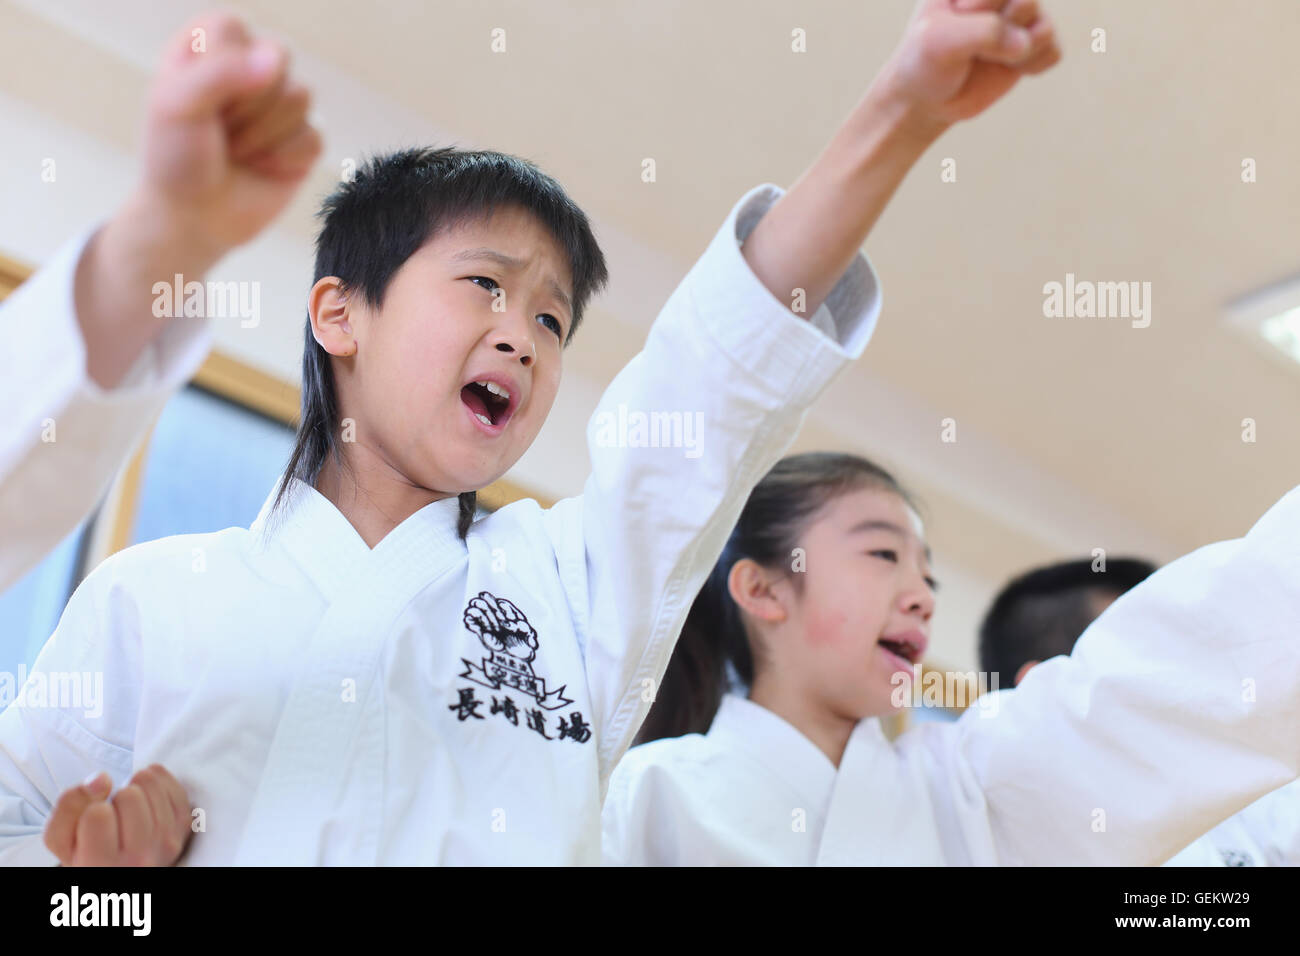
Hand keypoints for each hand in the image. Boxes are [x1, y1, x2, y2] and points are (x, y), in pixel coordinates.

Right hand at [44, 766, 192, 866]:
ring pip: (151, 784)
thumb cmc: (86, 850)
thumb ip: (69, 806)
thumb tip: (102, 778)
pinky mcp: (184, 827)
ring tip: (129, 806)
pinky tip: (146, 796)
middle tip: (113, 814)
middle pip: (129, 796)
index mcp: (102, 865)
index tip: (94, 822)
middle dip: (116, 798)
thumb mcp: (62, 837)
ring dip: (136, 786)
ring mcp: (167, 842)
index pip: (98, 814)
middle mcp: (140, 858)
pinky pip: (174, 784)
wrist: (120, 867)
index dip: (92, 809)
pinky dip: (157, 781)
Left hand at [136, 11, 322, 261]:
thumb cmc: (176, 158)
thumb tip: (275, 58)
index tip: (196, 101)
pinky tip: (262, 169)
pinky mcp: (304, 141)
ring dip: (262, 136)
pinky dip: (283, 159)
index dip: (218, 70)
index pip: (233, 31)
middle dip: (244, 108)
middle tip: (218, 132)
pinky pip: (314, 136)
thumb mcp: (177, 106)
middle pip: (276, 63)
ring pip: (301, 97)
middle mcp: (249, 68)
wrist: (194, 219)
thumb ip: (220, 72)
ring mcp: (282, 105)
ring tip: (237, 152)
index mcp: (211, 46)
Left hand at [878, 0, 1060, 138]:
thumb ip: (984, 32)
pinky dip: (1032, 66)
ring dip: (1016, 54)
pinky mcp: (1031, 48)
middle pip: (1027, 2)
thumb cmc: (926, 62)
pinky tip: (1009, 69)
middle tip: (973, 46)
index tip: (960, 15)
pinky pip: (1053, 53)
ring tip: (988, 59)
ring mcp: (1020, 20)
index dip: (984, 5)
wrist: (927, 99)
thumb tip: (1025, 43)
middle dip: (1000, 31)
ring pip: (1044, 29)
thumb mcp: (940, 40)